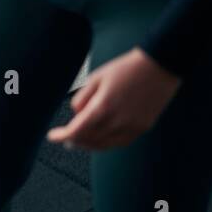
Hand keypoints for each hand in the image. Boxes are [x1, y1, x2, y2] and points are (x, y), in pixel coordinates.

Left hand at [47, 48, 180, 149]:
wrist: (159, 67)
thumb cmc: (125, 69)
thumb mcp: (95, 78)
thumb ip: (82, 99)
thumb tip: (78, 115)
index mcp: (103, 107)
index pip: (76, 131)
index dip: (62, 136)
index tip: (52, 136)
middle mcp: (118, 121)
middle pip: (89, 140)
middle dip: (74, 140)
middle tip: (64, 139)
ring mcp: (132, 126)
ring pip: (105, 144)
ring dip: (89, 144)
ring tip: (79, 142)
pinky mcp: (143, 127)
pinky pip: (121, 142)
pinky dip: (107, 143)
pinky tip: (100, 140)